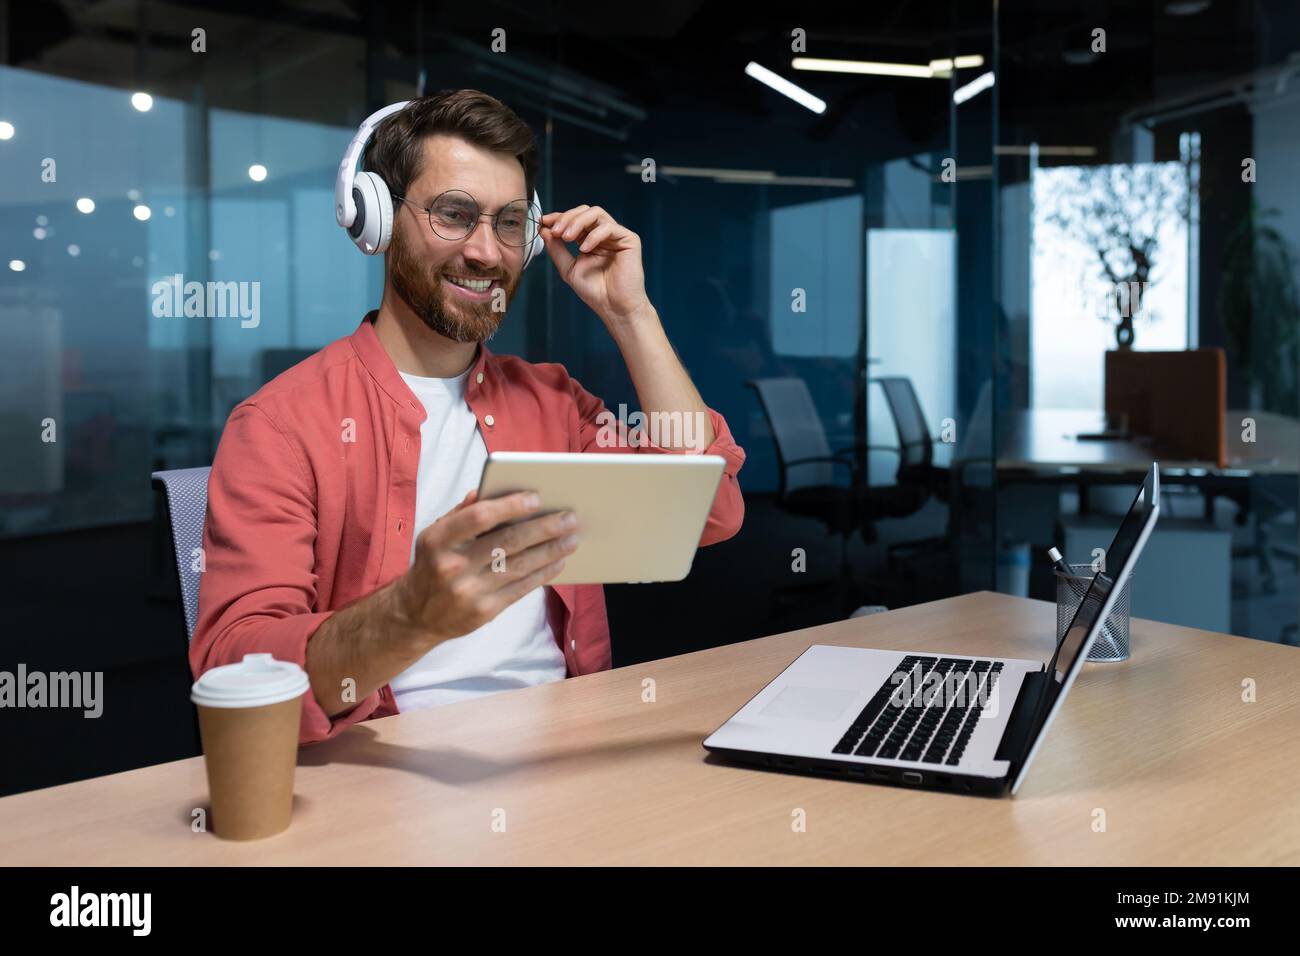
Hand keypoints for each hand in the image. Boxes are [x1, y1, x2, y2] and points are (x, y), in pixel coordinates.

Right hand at [397, 490, 578, 645]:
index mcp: (437, 540)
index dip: (510, 506)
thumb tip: (486, 491)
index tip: (536, 498)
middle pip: (508, 541)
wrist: (415, 616)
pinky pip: (521, 589)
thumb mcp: (435, 536)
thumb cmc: (432, 565)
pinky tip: (558, 562)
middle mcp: (452, 566)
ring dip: (551, 550)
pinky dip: (543, 574)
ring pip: (520, 565)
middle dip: (544, 528)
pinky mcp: (483, 612)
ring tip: (571, 539)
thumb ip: (460, 514)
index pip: (480, 517)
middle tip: (569, 518)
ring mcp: (468, 591)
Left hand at [540, 205, 651, 327]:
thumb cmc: (595, 292)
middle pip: (584, 211)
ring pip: (596, 213)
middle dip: (566, 218)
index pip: (575, 219)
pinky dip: (593, 235)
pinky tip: (584, 249)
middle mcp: (603, 234)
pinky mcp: (629, 240)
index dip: (558, 217)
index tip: (543, 222)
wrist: (614, 308)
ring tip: (566, 237)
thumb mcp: (568, 268)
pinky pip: (609, 227)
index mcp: (590, 239)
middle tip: (555, 231)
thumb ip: (556, 249)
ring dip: (577, 222)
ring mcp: (616, 235)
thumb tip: (543, 229)